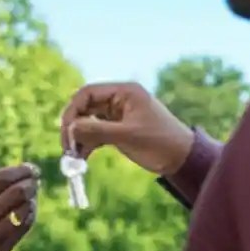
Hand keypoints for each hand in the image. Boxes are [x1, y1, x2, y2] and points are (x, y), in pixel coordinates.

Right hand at [0, 164, 38, 250]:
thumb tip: (16, 174)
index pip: (0, 179)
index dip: (20, 171)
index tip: (30, 167)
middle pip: (17, 192)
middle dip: (31, 181)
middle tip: (35, 178)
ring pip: (24, 207)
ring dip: (32, 197)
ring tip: (32, 192)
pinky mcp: (3, 248)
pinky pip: (25, 225)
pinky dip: (30, 213)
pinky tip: (28, 209)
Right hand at [60, 82, 193, 175]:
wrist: (182, 158)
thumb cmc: (160, 142)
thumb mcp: (128, 136)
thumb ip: (98, 131)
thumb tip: (71, 128)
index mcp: (125, 92)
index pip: (88, 93)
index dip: (73, 110)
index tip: (67, 130)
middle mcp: (119, 99)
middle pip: (86, 107)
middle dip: (74, 126)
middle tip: (67, 146)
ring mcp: (119, 114)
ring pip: (89, 121)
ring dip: (80, 137)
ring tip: (73, 156)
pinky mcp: (119, 129)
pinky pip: (97, 132)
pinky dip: (88, 143)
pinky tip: (82, 158)